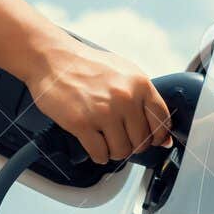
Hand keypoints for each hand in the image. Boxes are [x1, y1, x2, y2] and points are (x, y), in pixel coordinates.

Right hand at [23, 38, 170, 164]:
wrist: (52, 59)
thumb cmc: (86, 66)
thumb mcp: (123, 73)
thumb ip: (143, 99)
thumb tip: (162, 135)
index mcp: (139, 84)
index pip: (162, 121)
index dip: (157, 136)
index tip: (151, 140)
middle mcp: (125, 98)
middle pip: (141, 141)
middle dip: (132, 145)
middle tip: (121, 139)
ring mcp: (103, 112)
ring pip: (122, 151)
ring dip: (114, 151)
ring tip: (105, 141)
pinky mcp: (81, 123)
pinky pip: (99, 153)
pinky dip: (98, 155)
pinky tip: (94, 145)